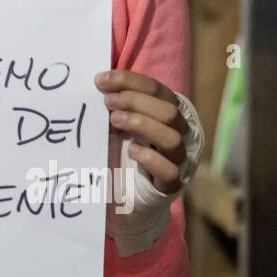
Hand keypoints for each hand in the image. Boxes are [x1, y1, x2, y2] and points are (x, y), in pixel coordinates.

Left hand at [94, 69, 188, 195]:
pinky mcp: (171, 184)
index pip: (157, 90)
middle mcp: (179, 134)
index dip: (130, 81)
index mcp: (167, 114)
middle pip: (169, 111)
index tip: (101, 80)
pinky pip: (169, 170)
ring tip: (114, 121)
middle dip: (135, 101)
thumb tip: (98, 81)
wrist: (123, 196)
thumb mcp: (115, 124)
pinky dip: (149, 157)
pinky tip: (131, 150)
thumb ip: (114, 104)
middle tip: (107, 103)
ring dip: (141, 124)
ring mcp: (178, 160)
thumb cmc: (120, 152)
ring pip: (172, 138)